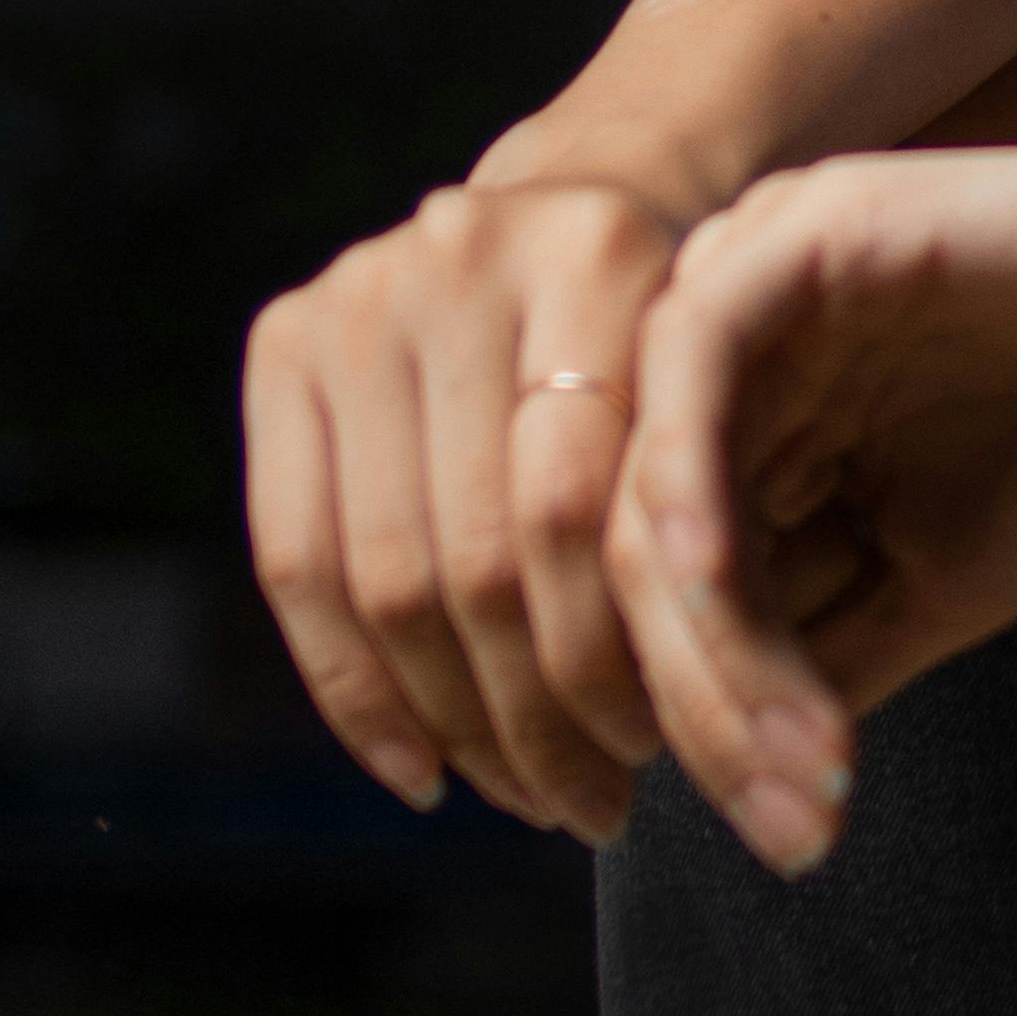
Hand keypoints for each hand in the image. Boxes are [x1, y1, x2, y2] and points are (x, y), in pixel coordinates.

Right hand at [243, 168, 690, 840]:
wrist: (580, 210)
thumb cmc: (688, 337)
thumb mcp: (732, 381)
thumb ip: (708, 495)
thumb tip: (727, 716)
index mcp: (596, 249)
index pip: (579, 511)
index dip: (614, 658)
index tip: (663, 757)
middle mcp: (462, 252)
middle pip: (483, 555)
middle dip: (542, 711)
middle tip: (596, 805)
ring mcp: (359, 293)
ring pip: (389, 577)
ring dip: (457, 722)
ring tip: (527, 796)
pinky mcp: (284, 341)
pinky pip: (298, 560)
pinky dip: (358, 689)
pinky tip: (421, 771)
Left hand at [604, 129, 1016, 875]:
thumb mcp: (946, 579)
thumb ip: (820, 650)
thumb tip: (709, 778)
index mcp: (771, 422)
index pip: (676, 589)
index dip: (708, 722)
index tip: (795, 841)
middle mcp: (745, 351)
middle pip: (640, 546)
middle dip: (706, 700)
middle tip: (796, 819)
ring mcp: (764, 280)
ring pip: (650, 475)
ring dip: (705, 633)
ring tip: (802, 755)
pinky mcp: (805, 224)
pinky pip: (692, 361)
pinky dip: (693, 490)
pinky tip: (736, 603)